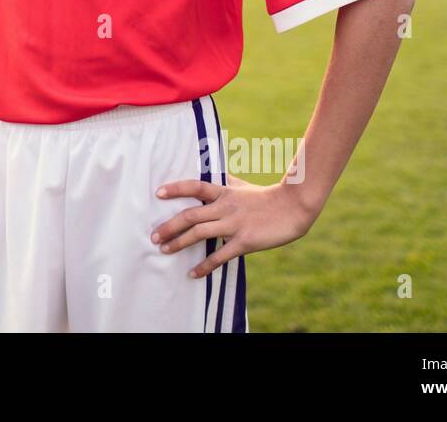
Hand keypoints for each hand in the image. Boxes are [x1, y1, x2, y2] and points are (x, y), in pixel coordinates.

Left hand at [151, 173, 314, 278]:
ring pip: (199, 234)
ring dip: (179, 243)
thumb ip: (226, 181)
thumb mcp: (243, 186)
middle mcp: (225, 207)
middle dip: (169, 226)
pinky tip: (192, 273)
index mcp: (224, 192)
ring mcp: (234, 225)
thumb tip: (211, 172)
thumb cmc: (266, 197)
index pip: (195, 187)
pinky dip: (204, 266)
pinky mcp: (244, 242)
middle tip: (153, 236)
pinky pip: (219, 255)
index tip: (158, 193)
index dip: (176, 188)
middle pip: (190, 215)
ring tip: (164, 250)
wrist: (293, 208)